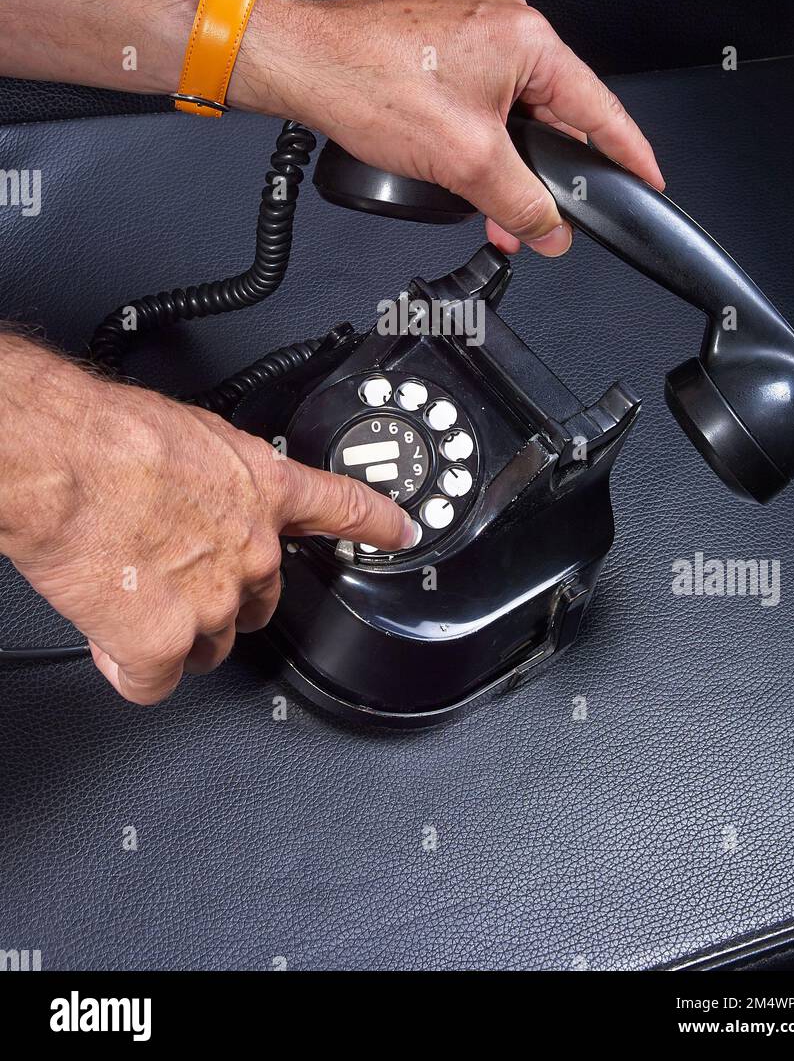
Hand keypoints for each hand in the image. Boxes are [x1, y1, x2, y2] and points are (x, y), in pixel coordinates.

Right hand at [0, 340, 412, 703]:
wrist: (66, 462)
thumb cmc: (111, 437)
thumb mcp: (187, 437)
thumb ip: (210, 479)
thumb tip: (194, 493)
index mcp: (261, 488)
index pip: (341, 508)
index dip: (375, 524)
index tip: (402, 531)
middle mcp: (251, 550)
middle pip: (258, 602)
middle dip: (222, 598)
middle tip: (173, 574)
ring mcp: (212, 603)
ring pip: (207, 646)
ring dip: (174, 634)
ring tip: (129, 594)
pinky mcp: (163, 643)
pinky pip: (153, 681)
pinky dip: (130, 666)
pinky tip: (111, 638)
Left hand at [238, 0, 664, 254]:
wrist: (301, 62)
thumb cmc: (368, 83)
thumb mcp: (465, 161)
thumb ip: (520, 202)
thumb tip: (552, 229)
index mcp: (526, 37)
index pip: (598, 107)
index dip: (626, 153)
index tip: (647, 179)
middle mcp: (503, 21)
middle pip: (552, 110)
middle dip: (545, 171)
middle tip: (546, 219)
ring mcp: (470, 27)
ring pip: (512, 106)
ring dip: (506, 159)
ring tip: (493, 206)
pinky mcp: (439, 39)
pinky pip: (480, 93)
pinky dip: (480, 135)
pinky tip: (464, 169)